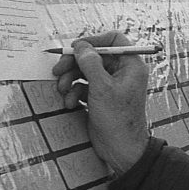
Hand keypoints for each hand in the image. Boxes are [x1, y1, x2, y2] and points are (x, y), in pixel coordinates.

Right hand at [51, 31, 150, 173]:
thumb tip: (81, 46)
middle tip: (57, 69)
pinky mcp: (100, 97)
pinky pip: (84, 86)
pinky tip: (70, 103)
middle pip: (94, 56)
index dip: (94, 41)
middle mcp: (122, 73)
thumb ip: (90, 63)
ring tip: (62, 89)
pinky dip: (74, 92)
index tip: (76, 48)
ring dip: (71, 79)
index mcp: (130, 65)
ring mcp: (111, 85)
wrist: (120, 149)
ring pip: (86, 71)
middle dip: (75, 63)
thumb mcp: (101, 88)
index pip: (114, 40)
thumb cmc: (118, 119)